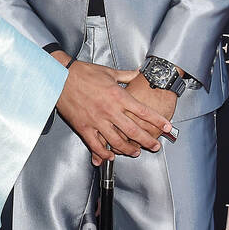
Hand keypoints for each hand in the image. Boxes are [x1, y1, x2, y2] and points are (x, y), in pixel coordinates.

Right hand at [52, 56, 172, 165]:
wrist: (61, 77)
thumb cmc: (83, 73)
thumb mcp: (108, 72)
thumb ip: (126, 75)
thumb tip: (140, 73)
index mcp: (118, 96)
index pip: (143, 111)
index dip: (157, 121)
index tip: (167, 127)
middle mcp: (110, 110)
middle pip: (134, 130)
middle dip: (147, 140)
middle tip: (155, 146)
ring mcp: (96, 120)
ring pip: (117, 141)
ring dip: (129, 150)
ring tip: (136, 153)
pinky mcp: (84, 127)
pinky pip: (96, 145)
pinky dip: (105, 154)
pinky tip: (111, 157)